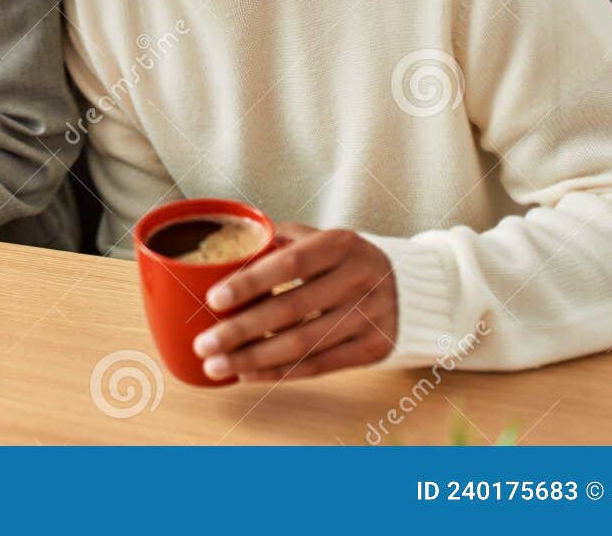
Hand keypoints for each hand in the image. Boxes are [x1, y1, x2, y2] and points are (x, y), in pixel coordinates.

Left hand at [192, 222, 397, 381]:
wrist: (408, 287)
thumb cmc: (346, 260)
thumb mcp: (321, 238)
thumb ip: (279, 241)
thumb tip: (226, 249)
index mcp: (341, 244)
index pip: (290, 264)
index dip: (250, 283)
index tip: (213, 299)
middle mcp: (359, 280)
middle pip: (291, 310)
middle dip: (240, 330)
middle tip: (203, 344)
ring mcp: (369, 317)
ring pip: (302, 345)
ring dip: (252, 358)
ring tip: (215, 365)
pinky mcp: (374, 349)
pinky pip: (319, 366)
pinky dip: (279, 372)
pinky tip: (247, 373)